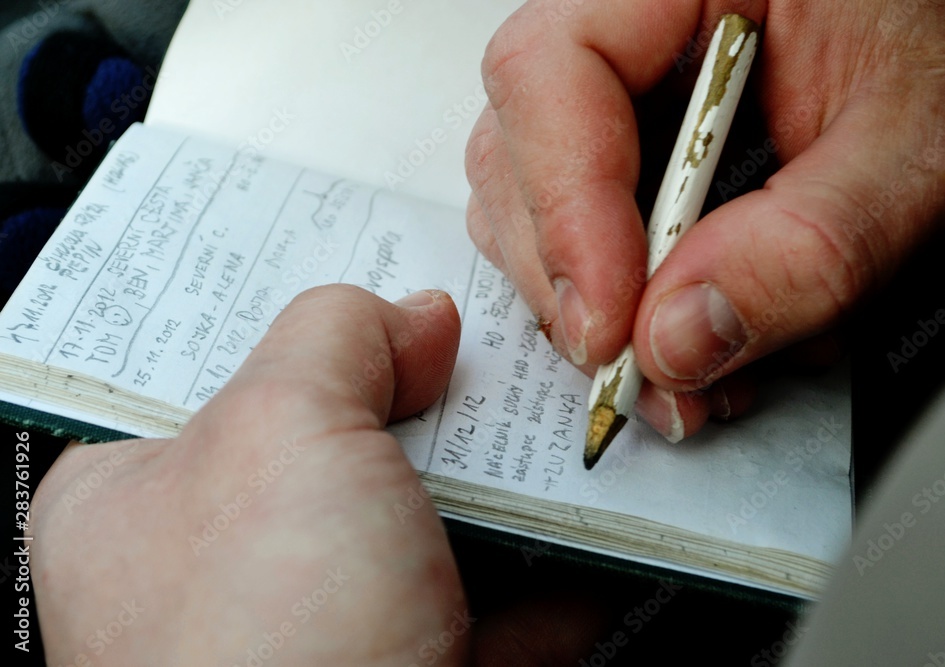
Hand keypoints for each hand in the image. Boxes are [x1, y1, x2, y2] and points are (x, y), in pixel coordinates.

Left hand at [29, 286, 599, 664]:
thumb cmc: (258, 650)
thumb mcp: (283, 432)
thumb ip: (337, 335)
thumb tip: (408, 315)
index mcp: (142, 494)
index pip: (221, 364)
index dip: (306, 315)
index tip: (380, 273)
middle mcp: (227, 563)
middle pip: (342, 432)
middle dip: (423, 390)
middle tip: (484, 338)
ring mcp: (326, 627)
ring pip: (429, 516)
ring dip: (501, 476)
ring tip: (554, 418)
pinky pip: (492, 603)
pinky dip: (550, 573)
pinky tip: (591, 534)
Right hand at [466, 0, 944, 439]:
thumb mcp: (922, 147)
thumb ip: (811, 245)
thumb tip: (679, 339)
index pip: (553, 70)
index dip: (563, 206)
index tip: (611, 320)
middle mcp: (630, 20)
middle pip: (519, 148)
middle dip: (573, 278)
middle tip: (638, 366)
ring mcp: (621, 88)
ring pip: (531, 197)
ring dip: (593, 301)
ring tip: (678, 364)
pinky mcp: (631, 146)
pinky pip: (577, 225)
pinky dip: (621, 298)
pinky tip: (686, 333)